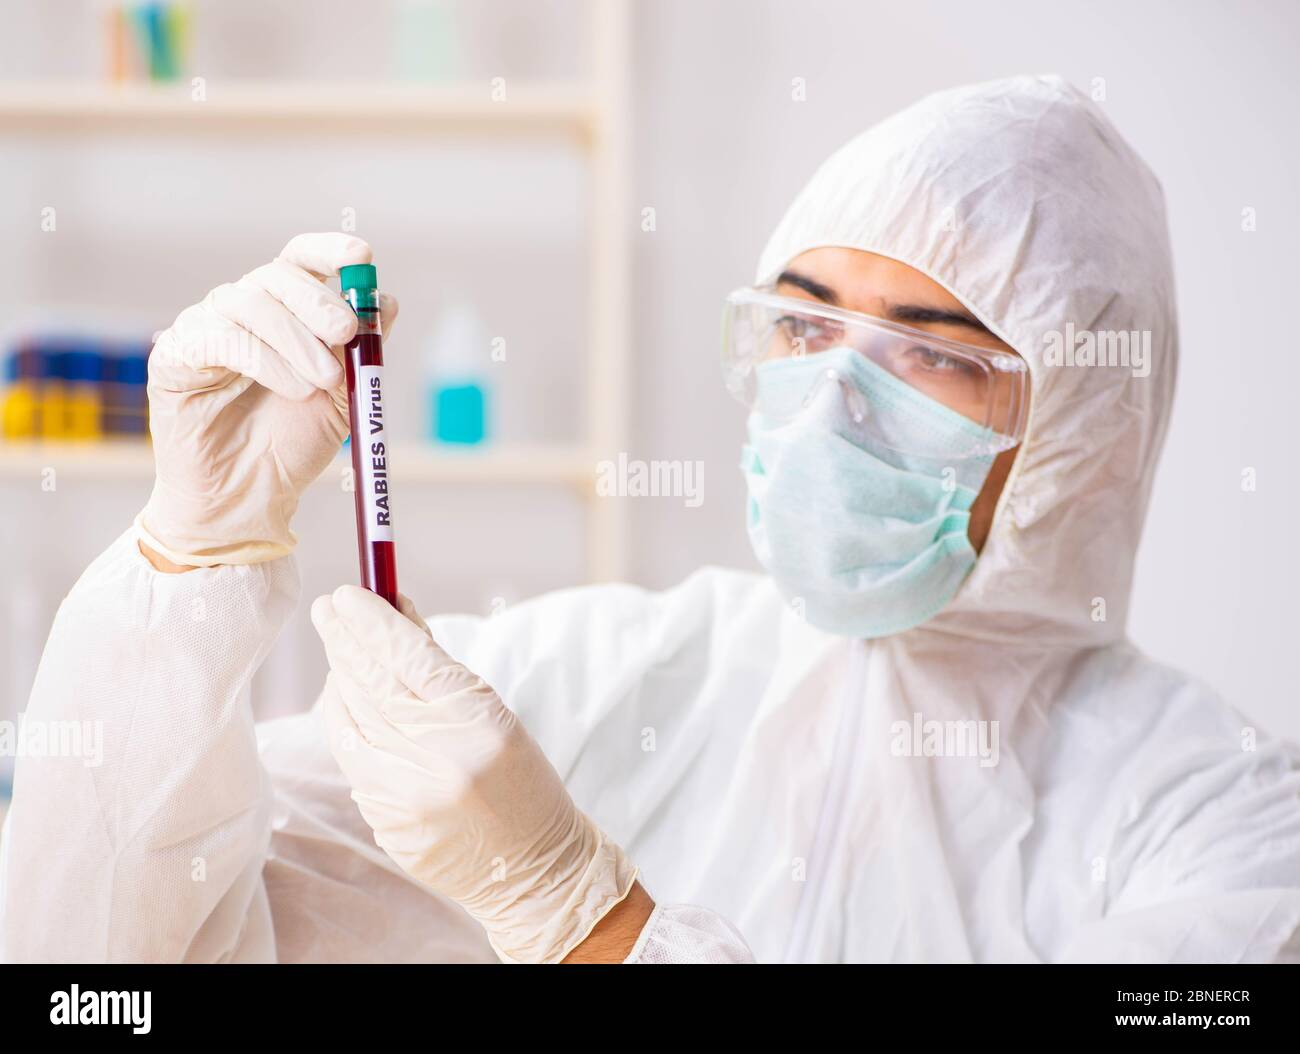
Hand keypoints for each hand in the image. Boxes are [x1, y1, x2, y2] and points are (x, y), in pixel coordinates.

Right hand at [136, 233, 397, 566]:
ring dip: (297, 341)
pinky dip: (264, 359)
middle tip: (346, 334)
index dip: (328, 251)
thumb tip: (386, 301)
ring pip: (250, 303)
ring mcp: (205, 327)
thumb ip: (362, 351)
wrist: (249, 498)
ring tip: (322, 383)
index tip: (361, 256)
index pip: (300, 259)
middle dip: (318, 301)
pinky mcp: (176, 354)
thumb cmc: (291, 446)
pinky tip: (292, 389)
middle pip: (277, 275)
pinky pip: (219, 336)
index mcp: (282, 310)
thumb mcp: (342, 397)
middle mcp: (242, 309)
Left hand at [311, 585, 638, 963]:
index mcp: (478, 723)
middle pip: (373, 685)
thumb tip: (392, 614)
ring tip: (338, 649)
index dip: (373, 622)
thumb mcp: (495, 713)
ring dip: (340, 678)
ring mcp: (406, 798)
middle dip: (344, 640)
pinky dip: (346, 723)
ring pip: (351, 721)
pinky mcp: (387, 825)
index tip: (348, 595)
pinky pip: (353, 760)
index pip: (409, 658)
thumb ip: (439, 668)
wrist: (535, 869)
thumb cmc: (522, 780)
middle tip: (327, 608)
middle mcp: (438, 760)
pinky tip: (348, 701)